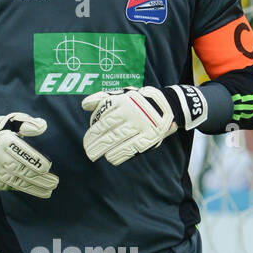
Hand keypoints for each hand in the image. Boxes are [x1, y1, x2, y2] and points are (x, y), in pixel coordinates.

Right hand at [0, 106, 57, 196]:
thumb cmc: (2, 129)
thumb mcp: (13, 120)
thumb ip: (28, 123)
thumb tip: (43, 125)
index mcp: (4, 141)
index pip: (22, 153)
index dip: (35, 160)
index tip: (48, 166)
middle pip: (22, 171)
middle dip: (40, 179)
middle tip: (55, 183)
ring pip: (17, 182)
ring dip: (34, 188)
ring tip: (49, 191)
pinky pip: (10, 186)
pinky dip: (23, 189)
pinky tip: (36, 190)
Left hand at [82, 85, 205, 164]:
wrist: (167, 105)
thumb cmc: (138, 101)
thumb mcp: (122, 94)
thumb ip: (102, 98)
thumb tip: (84, 105)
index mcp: (123, 102)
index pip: (103, 119)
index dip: (93, 131)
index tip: (87, 139)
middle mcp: (132, 113)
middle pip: (109, 132)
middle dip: (95, 143)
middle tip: (88, 151)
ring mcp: (142, 125)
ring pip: (118, 141)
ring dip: (104, 150)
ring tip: (95, 155)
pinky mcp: (150, 137)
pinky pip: (131, 148)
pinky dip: (119, 155)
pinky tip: (111, 158)